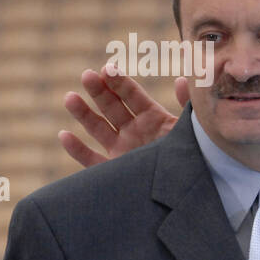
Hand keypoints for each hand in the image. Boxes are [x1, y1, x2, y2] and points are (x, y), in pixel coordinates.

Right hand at [60, 64, 186, 167]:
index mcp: (153, 119)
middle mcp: (134, 131)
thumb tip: (182, 79)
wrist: (188, 190)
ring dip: (83, 113)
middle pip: (112, 107)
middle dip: (99, 91)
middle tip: (87, 75)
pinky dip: (77, 150)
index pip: (133, 96)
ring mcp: (122, 150)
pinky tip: (64, 135)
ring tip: (70, 97)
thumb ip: (187, 106)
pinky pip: (91, 160)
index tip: (108, 69)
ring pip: (97, 128)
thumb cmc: (195, 157)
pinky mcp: (114, 170)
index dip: (120, 83)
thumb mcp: (192, 129)